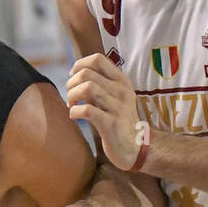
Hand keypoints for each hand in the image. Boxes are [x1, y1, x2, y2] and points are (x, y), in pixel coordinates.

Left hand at [66, 54, 145, 170]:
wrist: (136, 147)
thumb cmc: (118, 120)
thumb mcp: (113, 97)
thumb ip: (99, 85)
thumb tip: (74, 75)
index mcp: (122, 81)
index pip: (98, 59)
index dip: (80, 64)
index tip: (73, 77)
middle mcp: (122, 91)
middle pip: (87, 73)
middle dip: (71, 83)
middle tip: (71, 96)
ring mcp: (118, 107)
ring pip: (87, 88)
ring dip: (72, 95)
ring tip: (72, 104)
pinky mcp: (111, 123)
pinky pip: (86, 110)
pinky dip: (74, 111)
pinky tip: (74, 115)